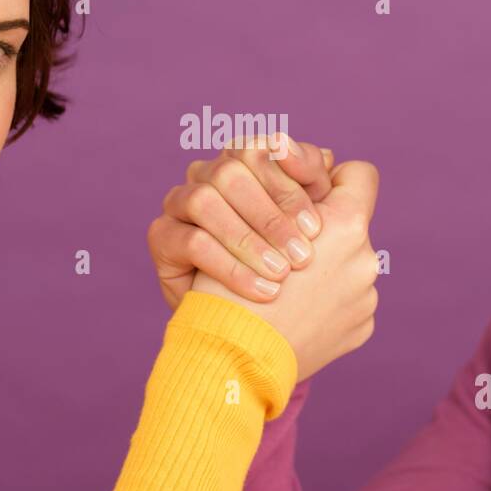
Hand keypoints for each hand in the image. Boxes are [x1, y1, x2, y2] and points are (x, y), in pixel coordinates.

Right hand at [148, 133, 335, 308]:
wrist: (248, 343)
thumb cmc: (292, 287)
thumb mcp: (323, 241)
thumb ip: (328, 197)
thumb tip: (327, 157)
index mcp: (249, 167)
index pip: (266, 147)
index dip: (294, 173)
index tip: (318, 226)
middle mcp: (211, 176)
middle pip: (233, 168)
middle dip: (273, 214)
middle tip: (305, 257)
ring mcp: (181, 203)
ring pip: (206, 200)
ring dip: (249, 241)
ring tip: (282, 276)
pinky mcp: (162, 236)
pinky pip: (193, 240)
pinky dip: (232, 269)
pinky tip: (262, 293)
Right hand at [191, 160, 379, 381]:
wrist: (233, 356)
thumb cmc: (231, 281)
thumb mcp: (251, 217)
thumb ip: (295, 186)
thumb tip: (324, 159)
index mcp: (346, 224)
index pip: (359, 174)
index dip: (332, 178)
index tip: (308, 196)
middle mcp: (365, 258)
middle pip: (350, 226)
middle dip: (323, 232)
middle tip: (287, 247)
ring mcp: (365, 297)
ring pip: (348, 265)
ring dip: (323, 270)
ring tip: (285, 285)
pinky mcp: (360, 328)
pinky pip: (347, 301)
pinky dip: (323, 304)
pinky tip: (293, 313)